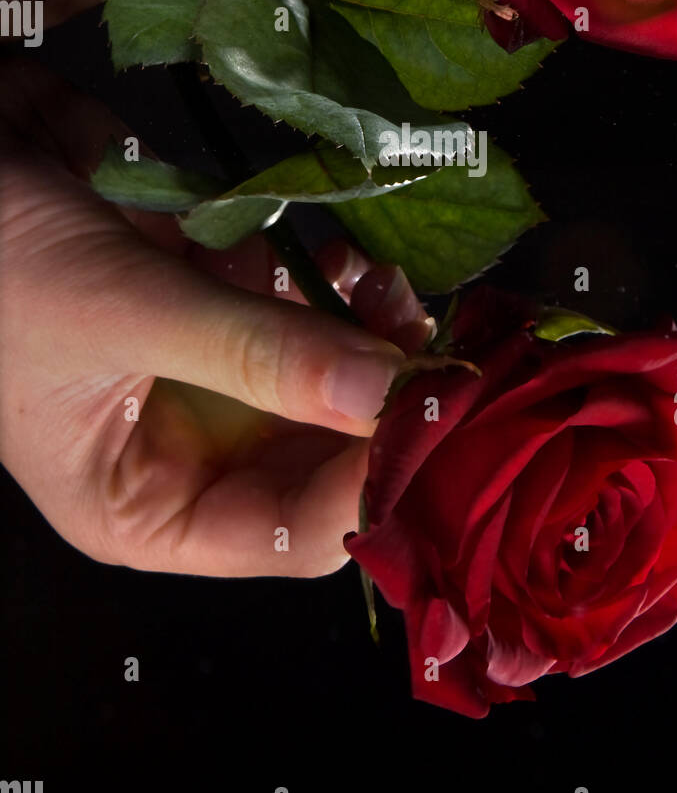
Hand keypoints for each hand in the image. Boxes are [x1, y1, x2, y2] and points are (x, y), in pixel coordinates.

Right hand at [0, 59, 433, 576]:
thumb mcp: (123, 314)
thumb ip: (254, 354)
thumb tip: (386, 391)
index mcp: (145, 506)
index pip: (290, 535)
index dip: (370, 487)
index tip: (434, 418)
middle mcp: (190, 452)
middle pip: (325, 457)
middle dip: (383, 405)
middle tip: (436, 343)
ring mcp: (214, 372)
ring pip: (327, 380)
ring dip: (371, 337)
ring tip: (389, 285)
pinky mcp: (225, 300)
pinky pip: (304, 310)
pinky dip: (338, 285)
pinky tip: (354, 257)